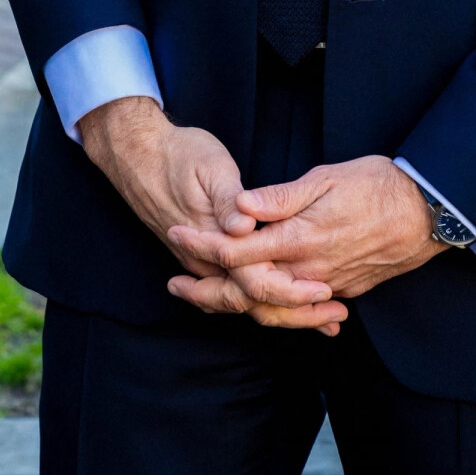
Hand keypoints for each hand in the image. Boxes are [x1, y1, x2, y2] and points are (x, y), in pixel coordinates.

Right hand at [80, 97, 343, 330]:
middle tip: (337, 316)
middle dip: (298, 314)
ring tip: (326, 320)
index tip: (325, 290)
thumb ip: (228, 199)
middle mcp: (205, 262)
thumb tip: (245, 225)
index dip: (291, 289)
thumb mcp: (208, 167)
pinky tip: (294, 305)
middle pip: (254, 303)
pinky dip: (269, 303)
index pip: (254, 279)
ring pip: (247, 304)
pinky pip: (239, 292)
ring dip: (288, 314)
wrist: (138, 154)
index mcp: (212, 240)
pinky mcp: (205, 261)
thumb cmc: (178, 155)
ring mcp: (202, 265)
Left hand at [168, 155, 442, 315]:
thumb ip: (280, 197)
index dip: (202, 244)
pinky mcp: (342, 292)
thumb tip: (240, 207)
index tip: (175, 232)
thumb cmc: (376, 185)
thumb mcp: (325, 178)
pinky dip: (272, 309)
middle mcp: (309, 271)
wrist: (427, 213)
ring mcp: (327, 286)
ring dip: (234, 303)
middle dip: (206, 290)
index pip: (238, 252)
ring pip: (271, 308)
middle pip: (246, 292)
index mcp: (300, 239)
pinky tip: (254, 304)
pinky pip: (298, 310)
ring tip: (203, 296)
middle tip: (174, 283)